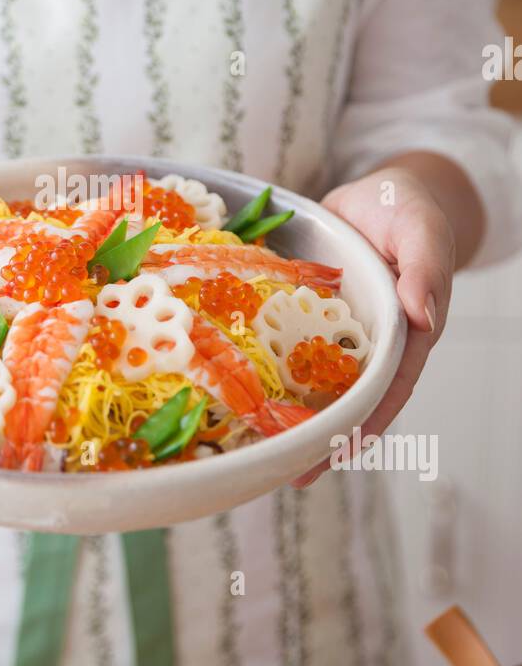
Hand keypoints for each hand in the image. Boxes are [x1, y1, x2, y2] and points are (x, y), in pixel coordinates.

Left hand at [291, 165, 455, 487]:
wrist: (379, 191)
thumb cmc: (407, 210)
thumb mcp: (421, 230)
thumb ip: (424, 269)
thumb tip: (422, 315)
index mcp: (407, 331)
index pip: (391, 385)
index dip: (370, 421)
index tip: (345, 452)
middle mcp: (371, 340)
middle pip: (351, 397)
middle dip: (326, 437)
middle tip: (293, 474)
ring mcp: (337, 332)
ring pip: (317, 381)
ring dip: (294, 415)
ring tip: (262, 452)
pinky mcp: (308, 316)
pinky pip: (288, 347)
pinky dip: (269, 370)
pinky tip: (240, 392)